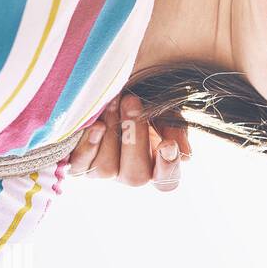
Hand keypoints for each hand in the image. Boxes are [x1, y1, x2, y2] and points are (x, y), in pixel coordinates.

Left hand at [67, 94, 190, 191]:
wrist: (113, 85)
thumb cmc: (145, 97)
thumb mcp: (166, 109)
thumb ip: (176, 130)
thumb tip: (186, 155)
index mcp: (157, 164)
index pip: (166, 182)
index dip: (168, 168)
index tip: (167, 144)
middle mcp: (131, 172)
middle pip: (136, 177)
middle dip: (134, 139)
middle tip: (133, 102)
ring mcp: (105, 171)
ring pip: (107, 169)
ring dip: (111, 134)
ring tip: (114, 102)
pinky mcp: (80, 164)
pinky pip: (81, 165)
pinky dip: (89, 145)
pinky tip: (96, 125)